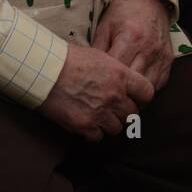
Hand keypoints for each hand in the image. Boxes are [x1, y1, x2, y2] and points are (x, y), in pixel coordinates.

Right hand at [39, 41, 154, 142]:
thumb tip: (118, 78)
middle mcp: (114, 96)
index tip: (134, 97)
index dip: (141, 96)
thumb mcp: (97, 55)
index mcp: (120, 75)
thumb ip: (113, 70)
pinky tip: (84, 122)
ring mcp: (101, 113)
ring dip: (108, 123)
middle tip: (111, 107)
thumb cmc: (66, 58)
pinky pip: (98, 137)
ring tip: (96, 115)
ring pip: (117, 128)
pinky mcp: (85, 126)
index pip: (147, 92)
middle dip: (123, 112)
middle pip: (132, 114)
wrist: (43, 69)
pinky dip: (92, 132)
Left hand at [92, 0, 173, 91]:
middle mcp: (148, 49)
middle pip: (133, 84)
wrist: (149, 0)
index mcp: (130, 38)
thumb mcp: (105, 26)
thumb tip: (88, 73)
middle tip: (107, 99)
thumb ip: (98, 50)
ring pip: (148, 88)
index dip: (106, 83)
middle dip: (120, 93)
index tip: (96, 90)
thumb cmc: (123, 12)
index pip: (117, 71)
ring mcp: (161, 56)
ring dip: (135, 96)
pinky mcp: (169, 61)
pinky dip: (147, 90)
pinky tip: (135, 90)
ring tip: (121, 98)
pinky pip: (159, 84)